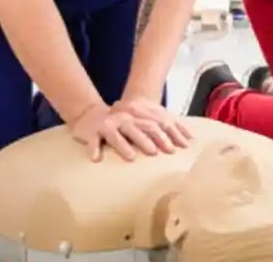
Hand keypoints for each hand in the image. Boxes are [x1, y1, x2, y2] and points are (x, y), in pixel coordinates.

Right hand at [68, 99, 187, 162]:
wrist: (90, 115)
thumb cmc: (119, 124)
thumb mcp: (137, 124)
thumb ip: (154, 132)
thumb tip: (182, 143)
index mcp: (136, 120)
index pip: (152, 127)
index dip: (163, 137)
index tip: (173, 150)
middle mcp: (124, 121)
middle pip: (136, 130)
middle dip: (146, 141)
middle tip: (155, 153)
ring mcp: (107, 126)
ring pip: (116, 136)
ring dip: (123, 146)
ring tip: (131, 157)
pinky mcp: (91, 132)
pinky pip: (92, 141)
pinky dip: (94, 149)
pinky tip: (96, 159)